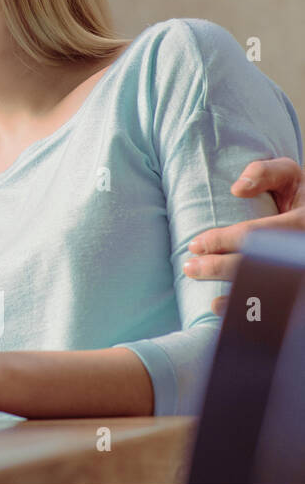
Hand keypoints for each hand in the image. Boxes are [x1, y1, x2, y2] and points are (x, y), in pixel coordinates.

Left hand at [185, 157, 304, 313]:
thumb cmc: (302, 196)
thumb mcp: (290, 176)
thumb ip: (264, 173)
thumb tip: (236, 189)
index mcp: (301, 222)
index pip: (256, 236)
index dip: (222, 241)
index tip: (195, 244)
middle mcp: (300, 250)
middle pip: (258, 266)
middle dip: (219, 269)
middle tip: (190, 268)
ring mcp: (299, 271)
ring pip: (268, 290)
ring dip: (232, 295)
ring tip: (205, 290)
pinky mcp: (296, 288)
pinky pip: (276, 304)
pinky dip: (248, 310)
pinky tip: (221, 307)